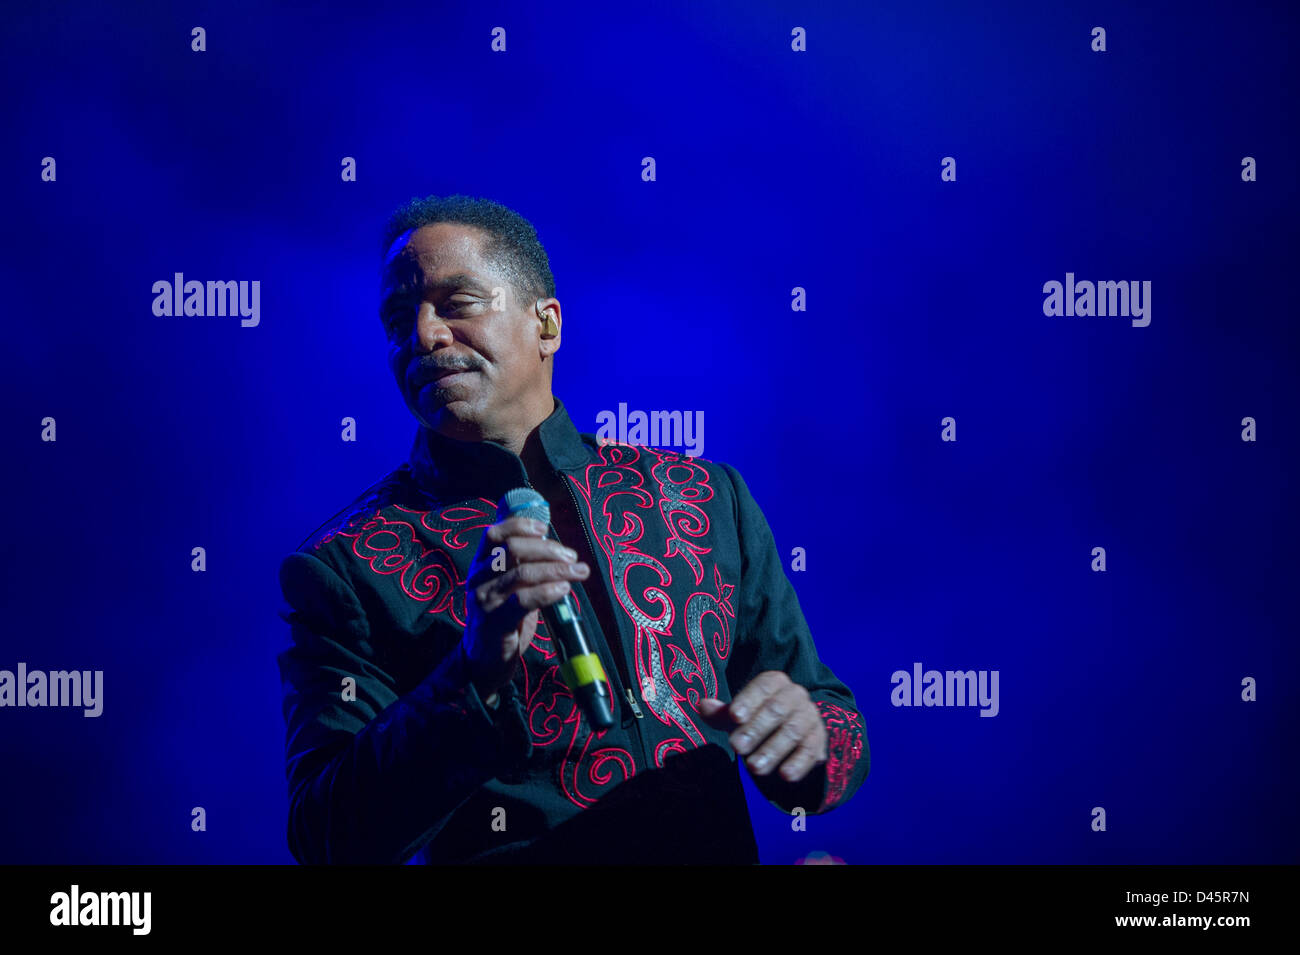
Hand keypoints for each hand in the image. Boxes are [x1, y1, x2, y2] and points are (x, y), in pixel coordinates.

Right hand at [462, 514, 590, 698]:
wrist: (481, 662)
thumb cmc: (501, 621)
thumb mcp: (508, 589)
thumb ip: (523, 569)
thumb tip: (556, 551)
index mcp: (481, 566)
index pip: (494, 534)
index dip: (520, 525)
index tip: (544, 528)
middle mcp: (479, 578)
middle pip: (511, 549)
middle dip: (547, 549)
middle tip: (571, 557)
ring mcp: (485, 599)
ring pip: (521, 573)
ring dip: (555, 569)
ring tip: (578, 571)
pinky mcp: (495, 621)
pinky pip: (523, 600)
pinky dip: (548, 591)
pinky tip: (564, 589)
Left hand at [698, 671, 827, 782]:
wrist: (791, 731)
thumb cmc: (756, 719)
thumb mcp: (738, 715)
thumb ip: (721, 712)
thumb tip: (702, 705)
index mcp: (775, 682)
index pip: (763, 686)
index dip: (748, 700)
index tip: (734, 716)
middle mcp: (795, 695)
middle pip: (776, 709)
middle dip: (755, 729)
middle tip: (737, 747)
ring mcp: (809, 716)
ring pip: (793, 731)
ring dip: (773, 750)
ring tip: (754, 767)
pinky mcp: (819, 739)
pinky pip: (810, 750)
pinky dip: (799, 763)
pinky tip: (785, 775)